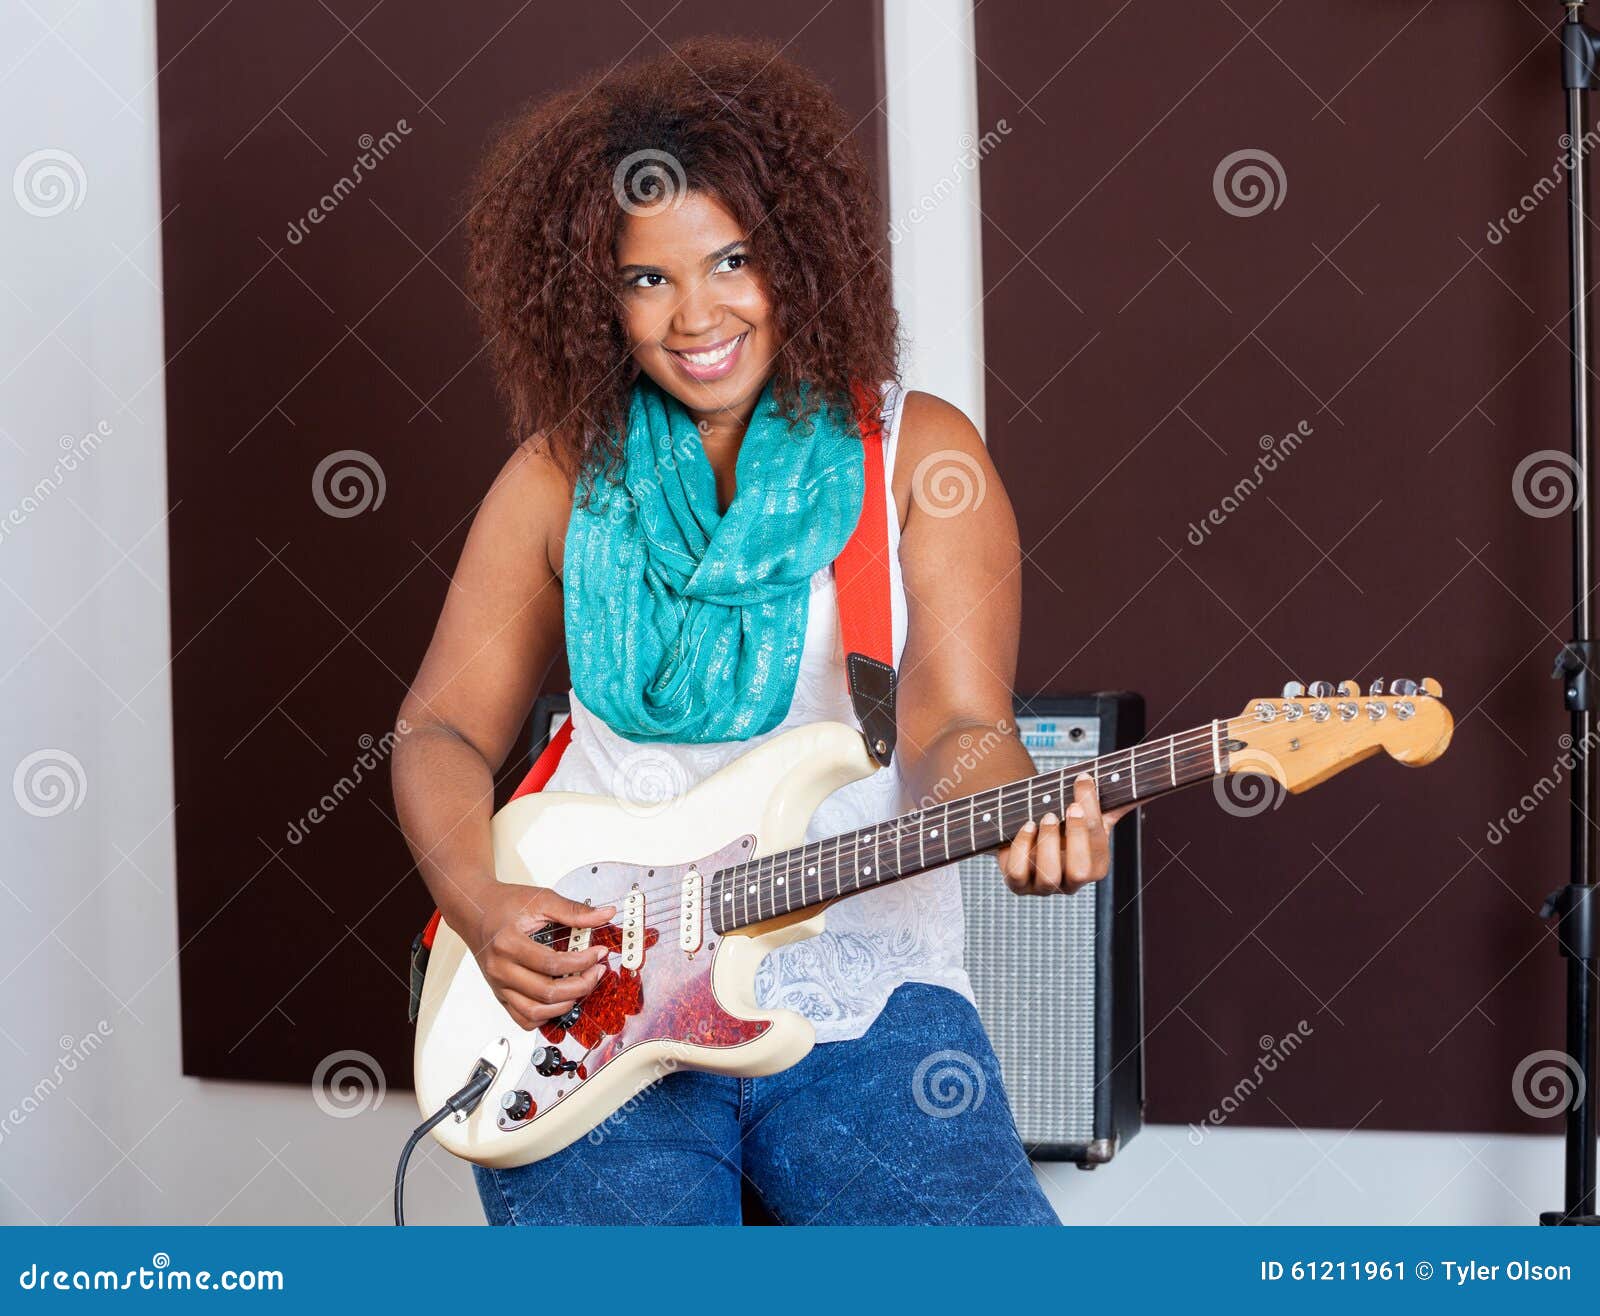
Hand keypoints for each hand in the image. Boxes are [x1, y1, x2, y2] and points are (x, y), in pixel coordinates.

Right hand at [467, 883, 615, 1029]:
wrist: (474, 909)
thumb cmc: (503, 904)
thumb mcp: (541, 899)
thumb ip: (573, 910)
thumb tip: (604, 915)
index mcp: (508, 943)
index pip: (552, 964)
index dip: (582, 961)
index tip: (598, 953)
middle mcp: (500, 968)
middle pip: (546, 992)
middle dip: (580, 986)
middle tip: (596, 972)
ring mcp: (498, 984)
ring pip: (534, 1013)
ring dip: (564, 1005)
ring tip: (581, 987)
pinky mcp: (500, 993)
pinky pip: (522, 1018)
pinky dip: (544, 1017)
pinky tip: (560, 1001)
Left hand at [996, 772, 1132, 895]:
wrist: (1029, 828)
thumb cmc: (1064, 820)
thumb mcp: (1091, 812)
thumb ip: (1119, 802)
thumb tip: (1155, 779)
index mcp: (1095, 866)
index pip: (1098, 845)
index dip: (1092, 812)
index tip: (1083, 781)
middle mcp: (1071, 882)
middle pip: (1079, 873)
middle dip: (1076, 837)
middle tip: (1070, 807)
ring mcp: (1043, 886)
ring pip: (1048, 876)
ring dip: (1048, 843)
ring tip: (1045, 816)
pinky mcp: (1017, 883)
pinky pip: (1017, 875)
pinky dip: (1022, 849)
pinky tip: (1026, 826)